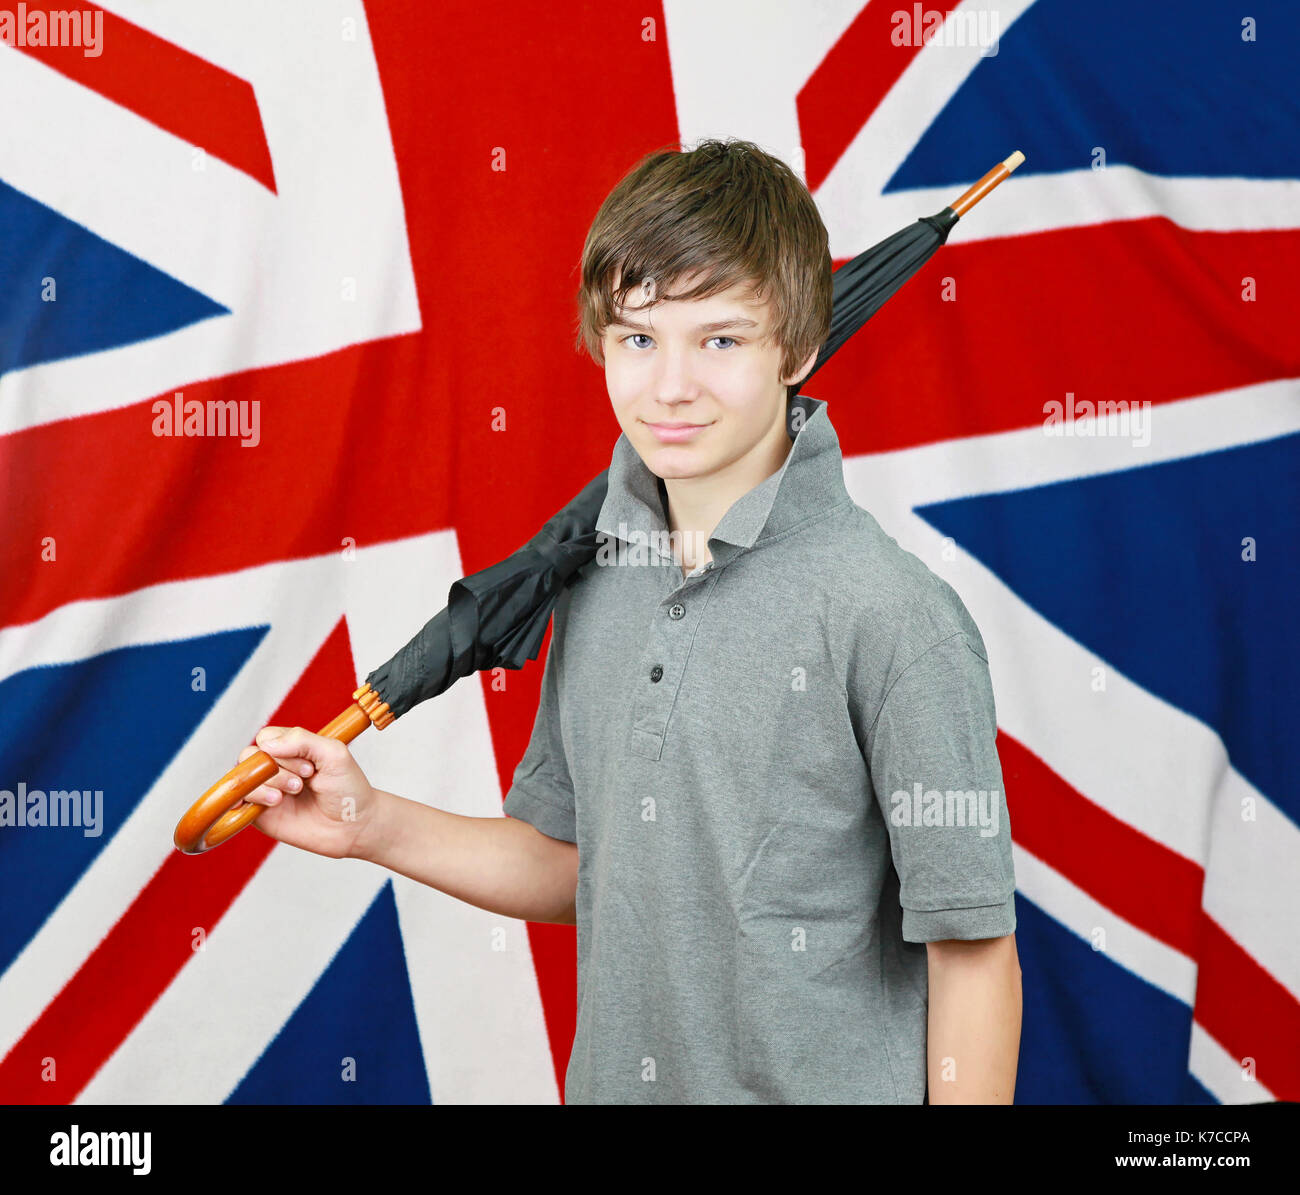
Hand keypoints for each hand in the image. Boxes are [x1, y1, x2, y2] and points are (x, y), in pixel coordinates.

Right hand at [236, 726, 378, 858]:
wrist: (354, 826)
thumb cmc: (348, 788)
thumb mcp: (334, 753)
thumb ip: (302, 740)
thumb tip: (266, 744)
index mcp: (292, 749)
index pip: (266, 738)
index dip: (281, 748)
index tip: (309, 765)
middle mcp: (276, 768)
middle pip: (250, 756)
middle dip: (276, 768)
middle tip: (303, 781)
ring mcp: (266, 790)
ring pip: (242, 777)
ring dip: (269, 783)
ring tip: (295, 792)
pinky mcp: (260, 814)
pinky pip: (238, 802)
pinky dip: (249, 798)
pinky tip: (273, 802)